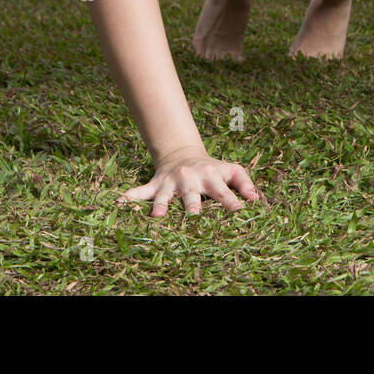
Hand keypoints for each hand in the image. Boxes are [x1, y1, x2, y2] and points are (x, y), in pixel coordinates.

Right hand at [117, 148, 260, 215]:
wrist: (182, 154)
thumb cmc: (212, 168)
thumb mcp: (230, 169)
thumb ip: (244, 182)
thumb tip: (255, 200)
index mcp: (211, 177)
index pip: (223, 192)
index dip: (231, 202)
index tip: (239, 213)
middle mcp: (190, 180)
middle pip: (191, 196)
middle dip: (192, 207)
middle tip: (194, 219)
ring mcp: (170, 183)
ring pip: (164, 196)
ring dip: (160, 206)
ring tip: (156, 217)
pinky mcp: (155, 184)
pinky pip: (140, 192)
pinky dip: (129, 197)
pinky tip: (118, 203)